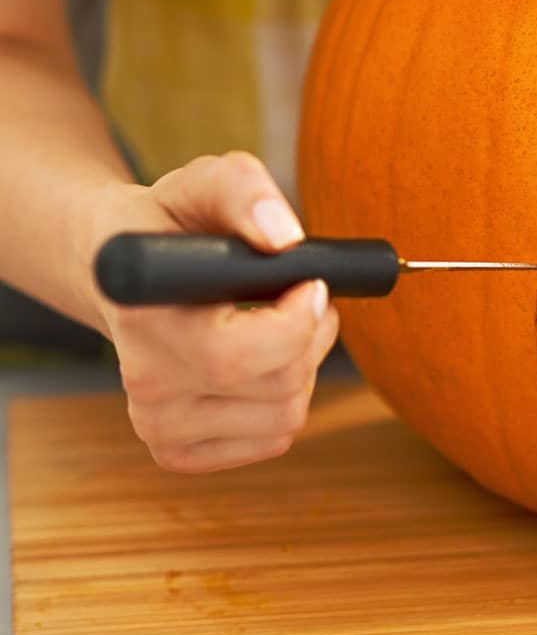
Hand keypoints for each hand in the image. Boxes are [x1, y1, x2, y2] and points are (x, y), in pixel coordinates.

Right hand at [91, 152, 339, 472]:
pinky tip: (263, 362)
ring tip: (285, 325)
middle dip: (313, 335)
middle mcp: (144, 382)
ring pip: (285, 417)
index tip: (311, 283)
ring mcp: (157, 425)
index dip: (297, 322)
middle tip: (306, 296)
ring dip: (305, 367)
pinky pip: (273, 439)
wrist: (125, 273)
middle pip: (280, 386)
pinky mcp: (178, 451)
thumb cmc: (171, 225)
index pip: (237, 354)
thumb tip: (287, 238)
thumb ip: (246, 192)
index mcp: (142, 317)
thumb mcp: (203, 184)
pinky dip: (285, 400)